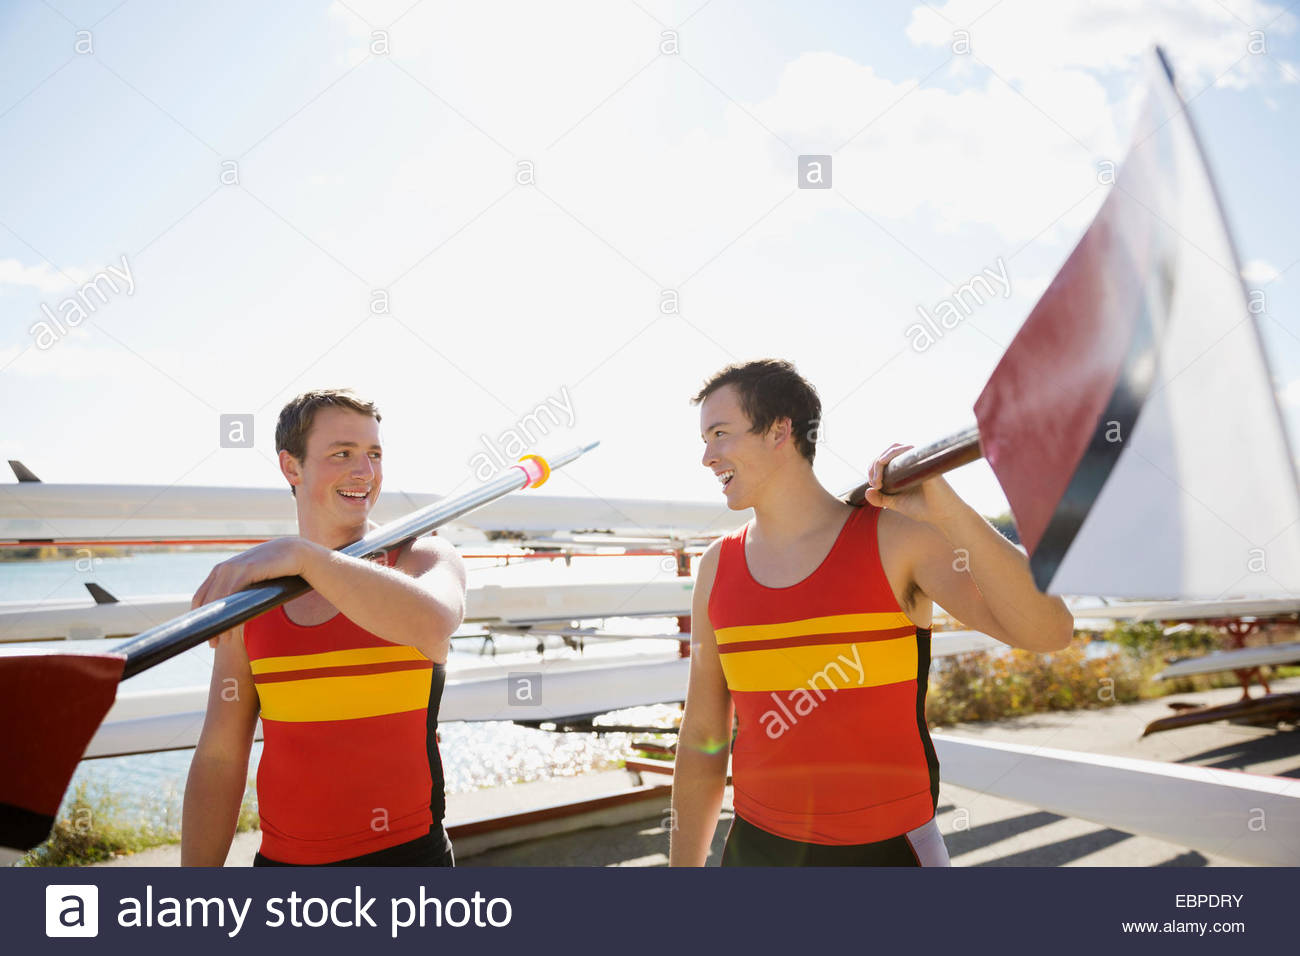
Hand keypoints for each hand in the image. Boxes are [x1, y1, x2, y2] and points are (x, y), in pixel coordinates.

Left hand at [192, 538, 312, 646]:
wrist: (294, 552)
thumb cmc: (276, 569)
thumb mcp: (253, 580)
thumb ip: (241, 590)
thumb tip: (234, 611)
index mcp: (220, 570)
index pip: (201, 596)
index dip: (199, 618)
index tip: (207, 635)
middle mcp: (222, 568)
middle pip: (204, 601)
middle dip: (206, 625)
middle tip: (213, 644)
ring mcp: (232, 568)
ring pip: (216, 601)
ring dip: (218, 625)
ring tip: (222, 642)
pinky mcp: (245, 570)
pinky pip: (230, 597)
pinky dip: (229, 616)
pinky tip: (233, 630)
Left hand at [862, 443, 962, 527]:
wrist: (943, 515)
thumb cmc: (922, 509)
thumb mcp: (896, 504)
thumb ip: (881, 498)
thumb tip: (867, 491)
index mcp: (905, 469)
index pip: (885, 459)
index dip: (874, 468)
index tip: (873, 485)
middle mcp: (912, 462)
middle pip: (888, 451)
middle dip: (875, 465)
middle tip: (874, 483)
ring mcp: (919, 461)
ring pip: (895, 448)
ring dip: (881, 460)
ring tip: (877, 478)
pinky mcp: (925, 462)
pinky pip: (907, 450)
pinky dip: (893, 454)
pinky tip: (884, 464)